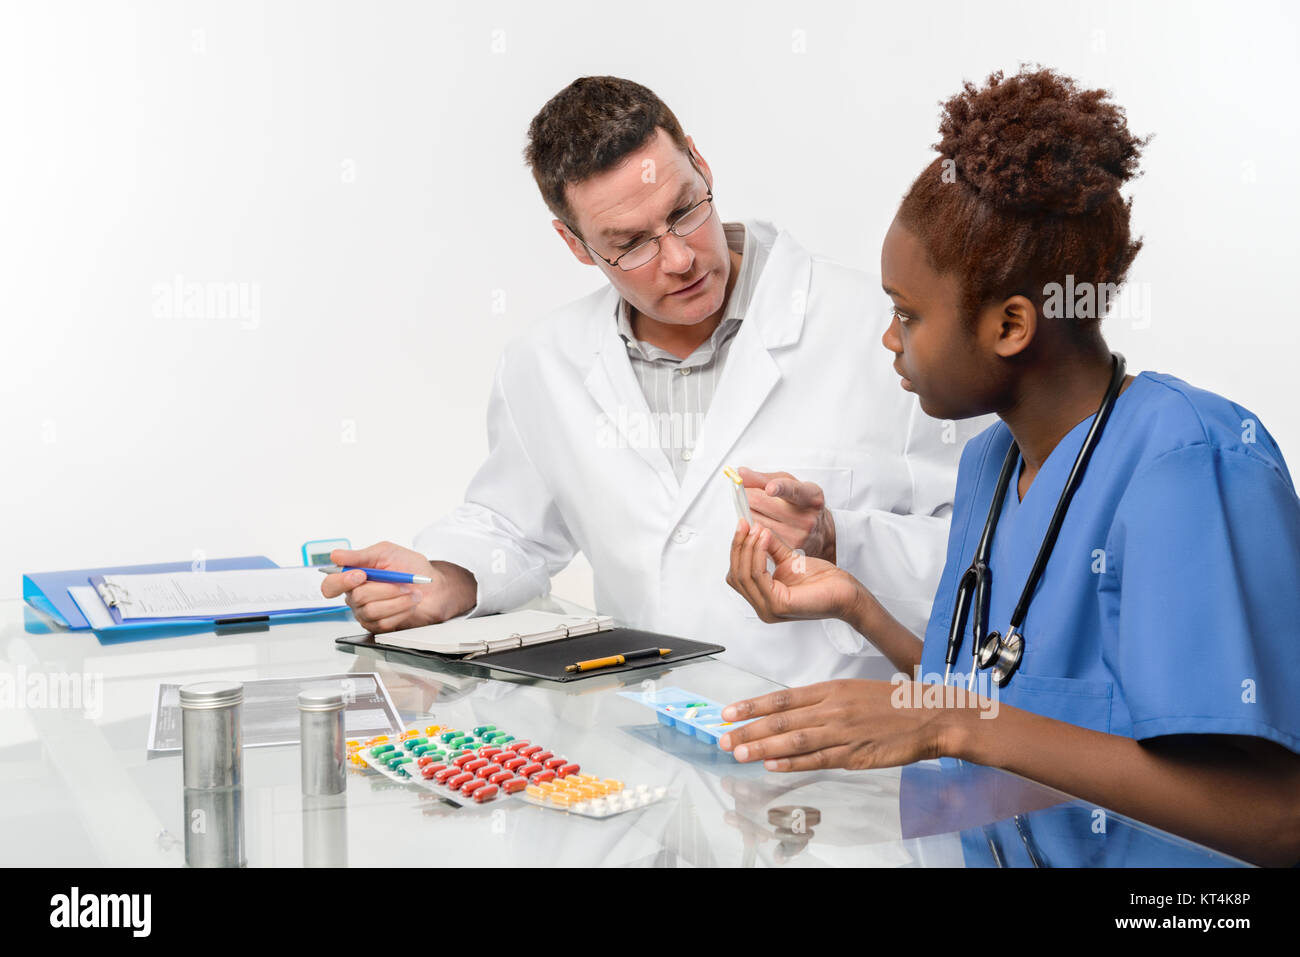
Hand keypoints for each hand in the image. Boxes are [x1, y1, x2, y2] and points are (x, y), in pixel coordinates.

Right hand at [319, 541, 476, 632]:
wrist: (434, 587)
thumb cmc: (410, 567)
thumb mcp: (386, 552)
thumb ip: (360, 555)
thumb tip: (335, 556)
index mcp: (353, 577)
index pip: (330, 585)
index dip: (341, 582)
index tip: (362, 575)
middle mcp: (356, 597)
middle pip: (356, 598)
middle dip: (384, 589)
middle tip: (402, 582)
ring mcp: (366, 613)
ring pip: (370, 611)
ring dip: (396, 600)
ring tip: (411, 592)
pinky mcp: (379, 626)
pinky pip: (383, 623)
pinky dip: (400, 611)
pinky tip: (410, 604)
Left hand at [718, 680, 951, 771]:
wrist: (930, 716)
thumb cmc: (892, 704)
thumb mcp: (852, 691)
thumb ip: (821, 701)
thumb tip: (788, 712)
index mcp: (831, 689)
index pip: (782, 698)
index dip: (752, 706)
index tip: (727, 712)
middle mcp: (832, 708)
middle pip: (782, 719)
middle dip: (748, 730)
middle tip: (721, 738)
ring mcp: (843, 732)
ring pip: (794, 740)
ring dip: (762, 747)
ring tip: (738, 752)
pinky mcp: (855, 755)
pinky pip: (817, 760)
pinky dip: (792, 763)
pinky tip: (772, 765)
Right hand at [726, 519, 864, 623]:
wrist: (844, 591)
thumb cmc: (822, 580)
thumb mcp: (789, 559)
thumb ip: (770, 548)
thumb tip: (755, 530)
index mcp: (763, 600)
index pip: (737, 576)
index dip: (737, 550)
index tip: (742, 526)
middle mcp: (763, 608)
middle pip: (736, 576)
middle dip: (739, 547)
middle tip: (745, 525)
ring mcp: (768, 609)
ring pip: (744, 575)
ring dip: (748, 548)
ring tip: (757, 530)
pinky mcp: (777, 604)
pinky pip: (758, 576)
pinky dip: (758, 554)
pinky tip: (765, 539)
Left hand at [737, 467, 835, 562]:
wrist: (820, 534)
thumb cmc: (801, 504)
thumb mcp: (790, 484)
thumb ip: (763, 478)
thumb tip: (741, 473)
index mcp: (811, 495)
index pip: (793, 491)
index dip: (780, 488)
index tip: (770, 488)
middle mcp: (807, 517)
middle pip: (761, 502)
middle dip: (747, 494)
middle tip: (746, 492)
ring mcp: (798, 536)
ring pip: (754, 519)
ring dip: (748, 512)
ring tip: (760, 511)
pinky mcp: (787, 551)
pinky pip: (756, 535)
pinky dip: (752, 528)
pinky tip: (762, 525)